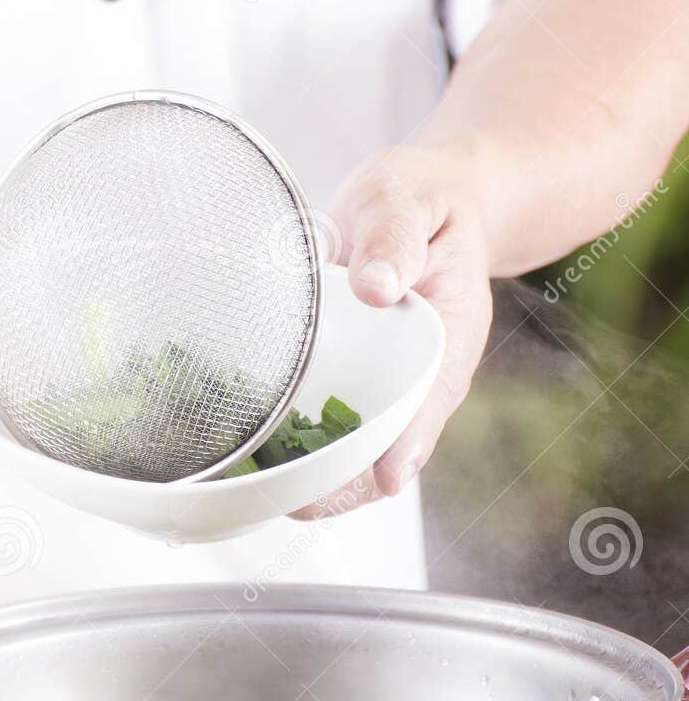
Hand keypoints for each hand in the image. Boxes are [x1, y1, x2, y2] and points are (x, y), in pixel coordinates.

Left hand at [293, 145, 491, 518]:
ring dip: (312, 474)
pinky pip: (327, 423)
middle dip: (345, 483)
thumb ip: (394, 239)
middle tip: (290, 502)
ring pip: (355, 450)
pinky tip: (251, 458)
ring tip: (258, 493)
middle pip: (389, 448)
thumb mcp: (410, 201)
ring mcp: (387, 383)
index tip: (384, 479)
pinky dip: (294, 443)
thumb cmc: (421, 198)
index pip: (432, 404)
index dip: (407, 446)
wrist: (423, 198)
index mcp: (449, 337)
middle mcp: (421, 375)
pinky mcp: (355, 379)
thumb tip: (376, 286)